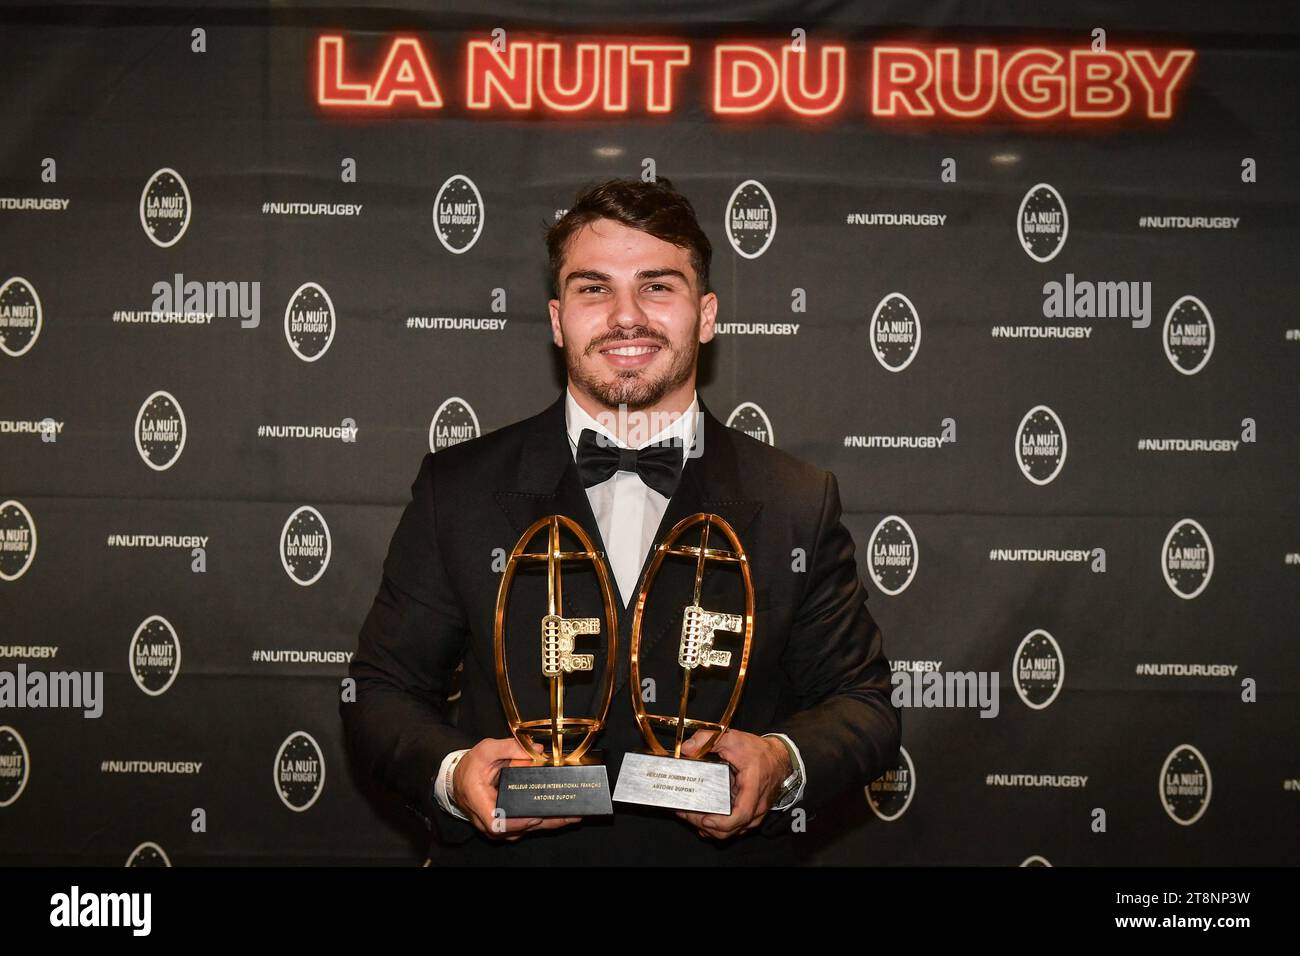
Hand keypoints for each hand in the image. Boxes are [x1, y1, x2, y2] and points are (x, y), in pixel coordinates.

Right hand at [452, 737, 581, 840]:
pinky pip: (524, 825)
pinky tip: (561, 815)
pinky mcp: (505, 822)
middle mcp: (487, 818)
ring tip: (572, 816)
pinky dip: (542, 821)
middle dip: (544, 823)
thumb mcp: (486, 750)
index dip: (516, 823)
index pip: (496, 823)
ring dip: (547, 824)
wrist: (459, 778)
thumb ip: (510, 747)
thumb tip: (538, 750)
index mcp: (479, 801)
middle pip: (516, 830)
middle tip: (568, 815)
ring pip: (523, 830)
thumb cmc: (470, 766)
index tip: (534, 817)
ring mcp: (497, 823)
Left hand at [674, 729, 790, 840]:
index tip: (706, 819)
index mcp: (752, 788)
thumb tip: (687, 749)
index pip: (742, 814)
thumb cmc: (759, 751)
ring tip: (689, 816)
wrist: (778, 757)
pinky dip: (718, 827)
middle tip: (686, 815)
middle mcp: (756, 805)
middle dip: (708, 827)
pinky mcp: (750, 814)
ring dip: (711, 829)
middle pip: (733, 828)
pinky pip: (735, 827)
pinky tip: (701, 819)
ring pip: (733, 831)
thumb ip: (708, 738)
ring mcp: (754, 813)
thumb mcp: (733, 738)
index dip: (722, 822)